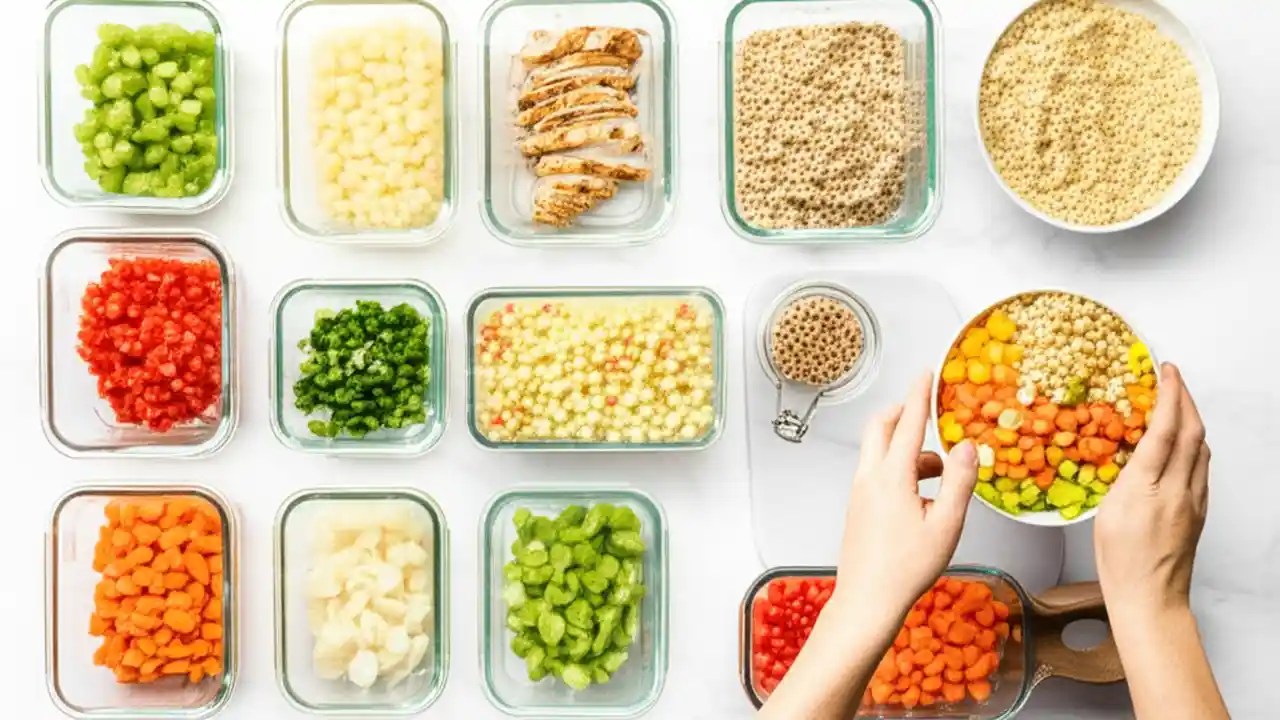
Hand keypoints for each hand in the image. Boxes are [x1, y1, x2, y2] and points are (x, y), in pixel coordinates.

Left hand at [832, 373, 978, 622]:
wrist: (867, 600)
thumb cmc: (906, 568)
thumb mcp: (947, 525)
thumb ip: (960, 482)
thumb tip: (968, 448)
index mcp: (891, 477)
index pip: (907, 424)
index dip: (919, 396)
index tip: (925, 374)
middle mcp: (869, 478)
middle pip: (880, 426)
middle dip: (902, 413)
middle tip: (926, 412)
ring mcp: (859, 491)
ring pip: (877, 450)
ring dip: (905, 446)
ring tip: (939, 471)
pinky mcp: (857, 506)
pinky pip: (875, 471)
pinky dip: (897, 467)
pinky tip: (920, 494)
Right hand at [1095, 363, 1208, 616]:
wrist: (1150, 598)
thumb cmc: (1120, 563)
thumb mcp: (1108, 512)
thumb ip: (1126, 478)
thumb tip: (1137, 452)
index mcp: (1149, 487)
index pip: (1166, 430)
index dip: (1169, 396)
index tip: (1166, 371)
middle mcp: (1179, 490)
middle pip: (1194, 433)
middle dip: (1185, 399)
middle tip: (1173, 378)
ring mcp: (1193, 501)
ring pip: (1202, 449)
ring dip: (1192, 420)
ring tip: (1176, 404)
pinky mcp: (1198, 512)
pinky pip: (1201, 468)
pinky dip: (1193, 444)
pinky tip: (1182, 445)